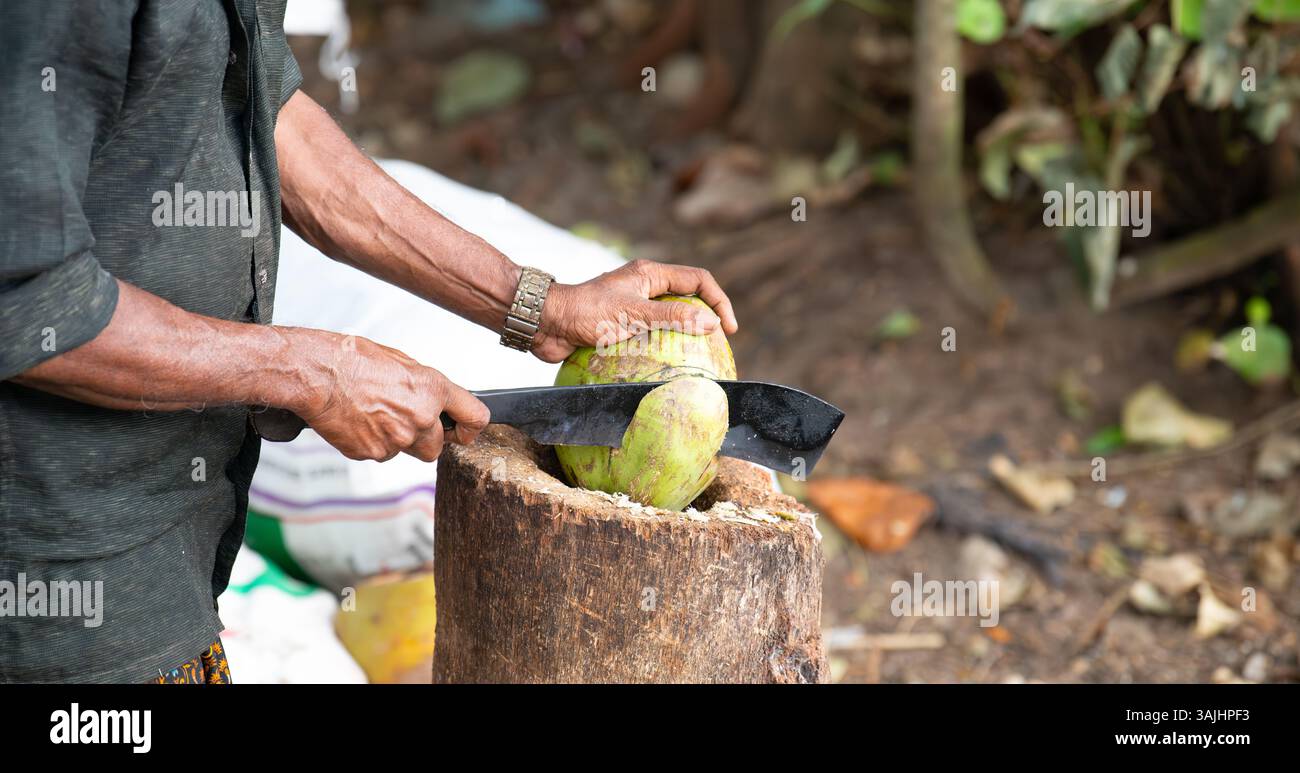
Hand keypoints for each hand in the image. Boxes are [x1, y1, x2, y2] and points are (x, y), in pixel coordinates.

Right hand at [289, 330, 488, 461]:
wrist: (317, 375)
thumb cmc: (352, 360)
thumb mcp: (401, 361)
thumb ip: (424, 385)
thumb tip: (434, 398)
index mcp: (432, 389)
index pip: (476, 417)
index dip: (471, 427)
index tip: (464, 430)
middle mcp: (421, 417)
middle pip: (436, 446)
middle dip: (424, 438)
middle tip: (401, 418)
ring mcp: (397, 439)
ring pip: (408, 452)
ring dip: (399, 441)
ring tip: (376, 415)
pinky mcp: (373, 453)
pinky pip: (381, 454)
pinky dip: (373, 443)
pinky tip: (359, 422)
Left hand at [531, 259, 738, 362]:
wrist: (546, 323)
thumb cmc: (587, 313)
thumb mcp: (634, 313)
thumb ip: (672, 317)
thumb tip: (711, 322)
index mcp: (650, 274)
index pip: (698, 280)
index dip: (719, 301)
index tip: (728, 329)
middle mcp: (644, 287)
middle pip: (687, 299)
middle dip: (705, 319)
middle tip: (718, 347)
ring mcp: (632, 307)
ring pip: (669, 320)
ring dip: (684, 337)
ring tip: (698, 361)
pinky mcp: (620, 326)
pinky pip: (650, 337)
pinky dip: (662, 350)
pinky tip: (666, 370)